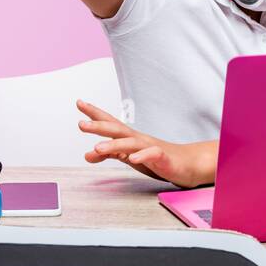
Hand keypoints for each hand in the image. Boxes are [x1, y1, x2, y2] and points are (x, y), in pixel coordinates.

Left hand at [76, 99, 216, 188]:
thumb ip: (109, 154)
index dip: (94, 113)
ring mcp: (150, 147)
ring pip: (131, 143)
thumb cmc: (156, 158)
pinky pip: (152, 155)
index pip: (110, 123)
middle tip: (81, 124)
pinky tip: (132, 159)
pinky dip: (142, 156)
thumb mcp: (128, 158)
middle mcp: (138, 139)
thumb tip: (87, 154)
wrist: (186, 163)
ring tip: (98, 148)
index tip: (79, 103)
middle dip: (99, 126)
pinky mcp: (162, 158)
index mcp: (129, 138)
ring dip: (114, 145)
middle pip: (117, 129)